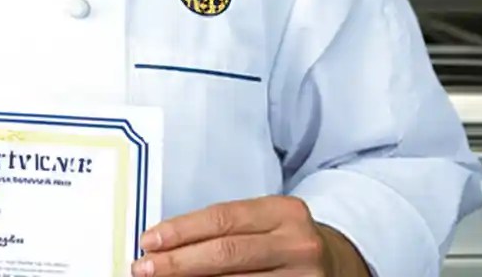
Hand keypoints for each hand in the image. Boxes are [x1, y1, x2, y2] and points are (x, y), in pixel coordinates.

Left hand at [131, 195, 369, 275]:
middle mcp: (298, 244)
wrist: (338, 263)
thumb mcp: (263, 221)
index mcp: (284, 212)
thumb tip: (163, 244)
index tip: (149, 242)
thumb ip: (223, 229)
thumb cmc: (283, 240)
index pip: (222, 219)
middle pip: (226, 253)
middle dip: (178, 262)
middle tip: (144, 268)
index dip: (181, 231)